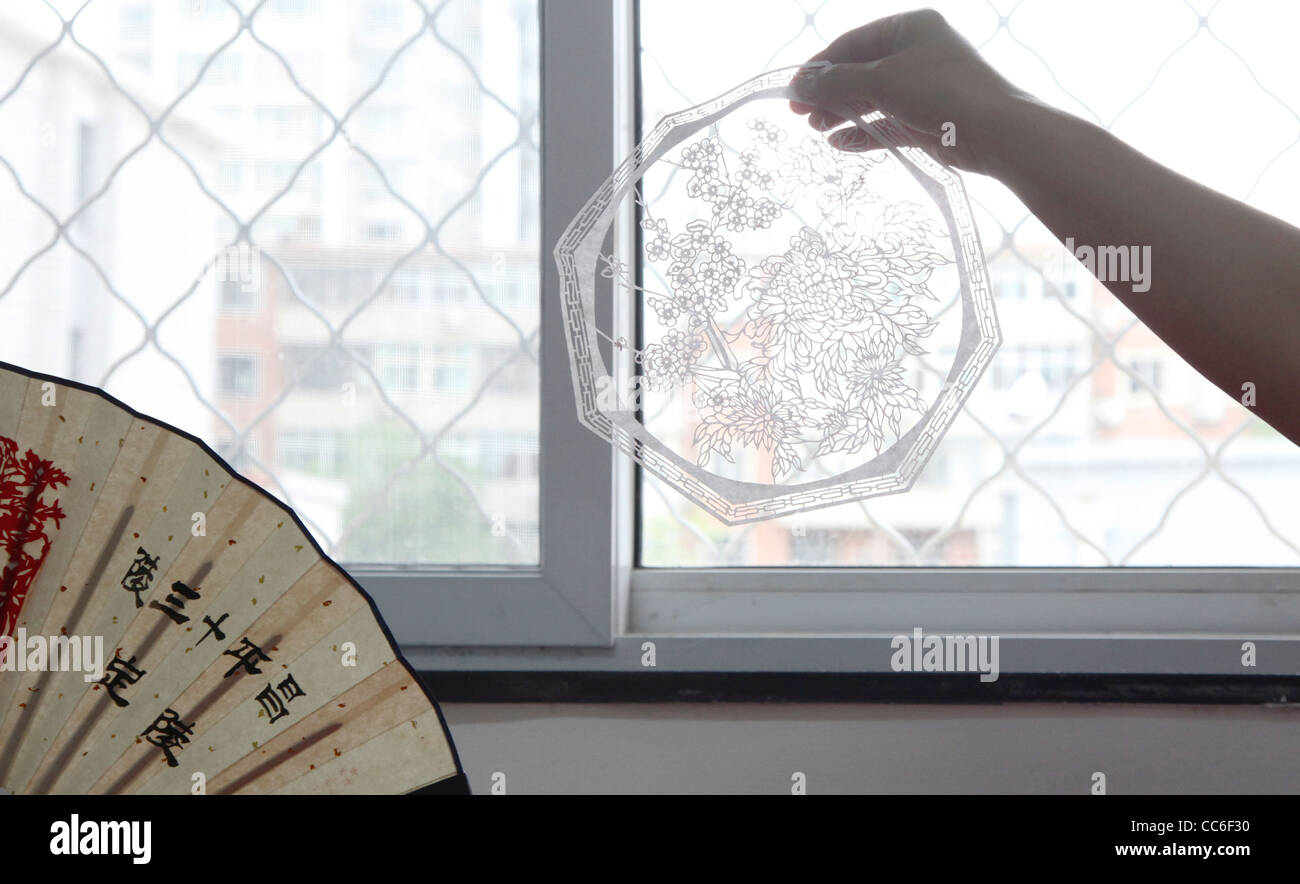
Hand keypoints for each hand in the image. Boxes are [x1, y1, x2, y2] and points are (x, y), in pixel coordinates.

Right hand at [789, 9, 1031, 174]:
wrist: (994, 132)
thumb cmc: (939, 92)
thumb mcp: (881, 80)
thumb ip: (837, 82)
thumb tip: (802, 85)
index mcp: (909, 28)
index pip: (852, 42)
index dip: (819, 66)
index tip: (792, 90)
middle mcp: (916, 53)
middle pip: (859, 71)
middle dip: (829, 93)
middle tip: (800, 115)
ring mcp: (921, 87)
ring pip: (871, 98)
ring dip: (842, 113)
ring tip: (817, 130)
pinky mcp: (925, 119)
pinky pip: (885, 123)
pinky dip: (862, 132)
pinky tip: (839, 144)